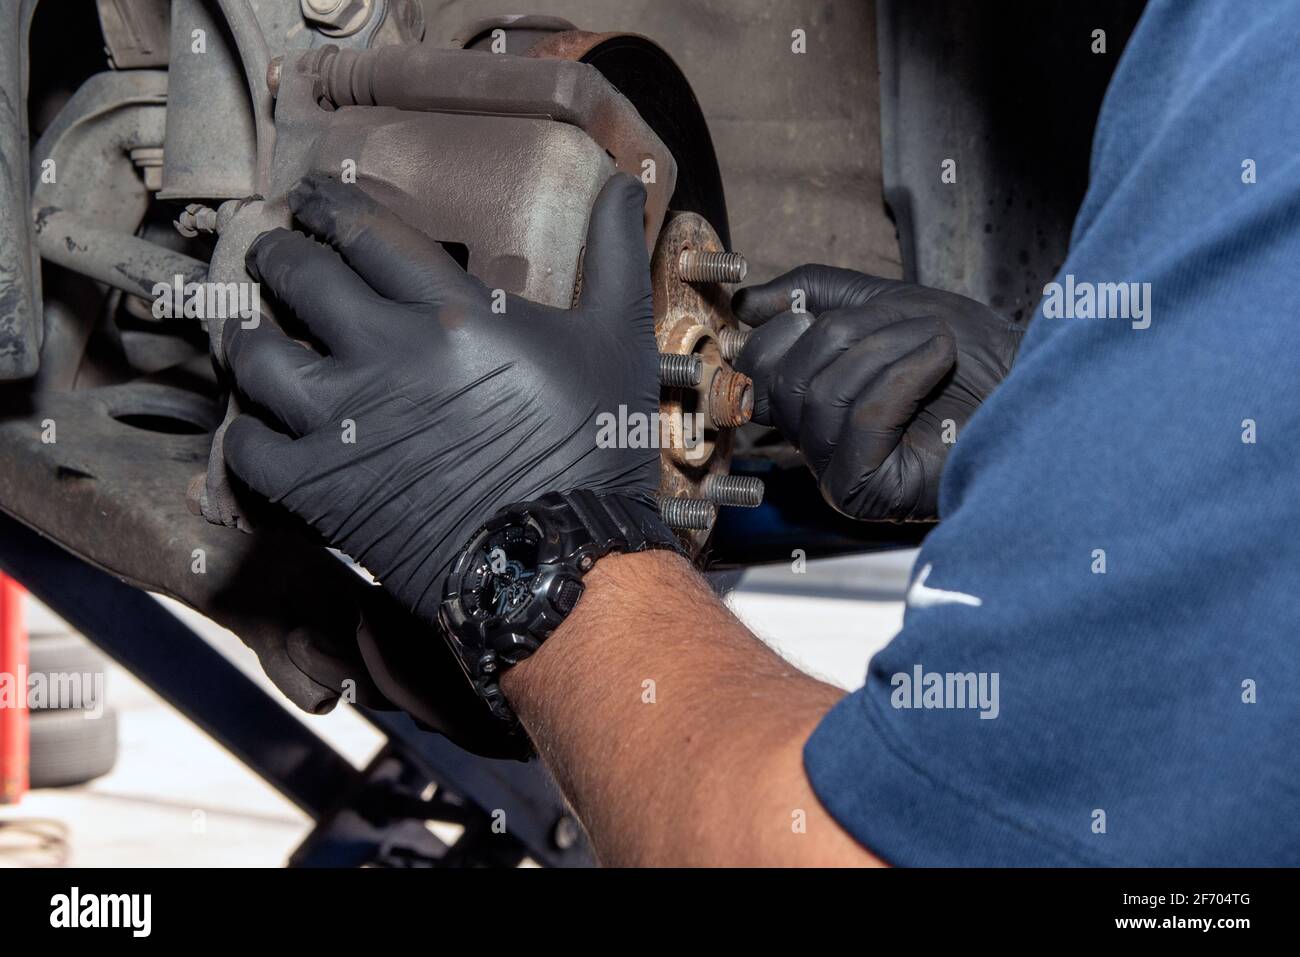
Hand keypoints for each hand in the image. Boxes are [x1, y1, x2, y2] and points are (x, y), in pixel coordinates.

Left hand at [221, 173, 659, 626]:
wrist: (561, 560)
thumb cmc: (595, 450)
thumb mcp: (619, 340)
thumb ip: (612, 255)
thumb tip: (624, 182)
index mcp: (453, 312)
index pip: (363, 232)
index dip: (326, 206)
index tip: (310, 199)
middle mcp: (385, 353)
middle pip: (299, 277)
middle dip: (277, 253)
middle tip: (272, 251)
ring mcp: (344, 422)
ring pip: (256, 356)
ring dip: (246, 334)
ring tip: (248, 328)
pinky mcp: (322, 490)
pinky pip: (249, 449)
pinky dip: (245, 432)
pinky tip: (257, 425)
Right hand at [732, 265, 1021, 520]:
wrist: (1035, 388)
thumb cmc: (973, 356)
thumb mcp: (885, 304)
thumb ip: (816, 294)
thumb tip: (746, 303)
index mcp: (814, 405)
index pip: (757, 371)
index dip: (783, 332)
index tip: (822, 314)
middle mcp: (817, 446)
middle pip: (788, 378)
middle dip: (852, 334)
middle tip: (914, 325)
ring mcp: (838, 474)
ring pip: (823, 396)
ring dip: (888, 350)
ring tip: (937, 344)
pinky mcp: (867, 492)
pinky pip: (859, 420)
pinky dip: (901, 377)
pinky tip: (938, 364)